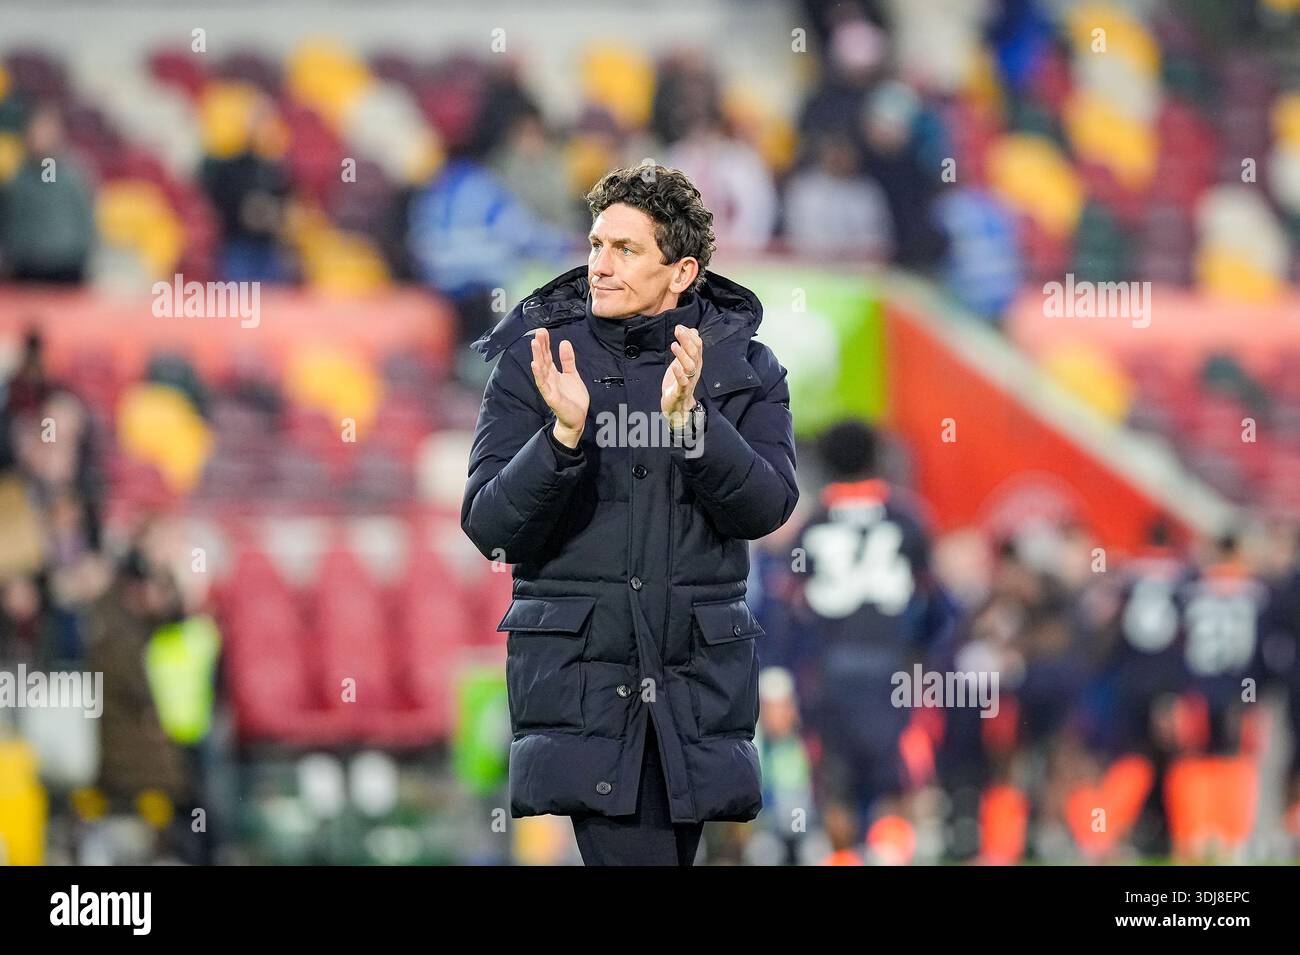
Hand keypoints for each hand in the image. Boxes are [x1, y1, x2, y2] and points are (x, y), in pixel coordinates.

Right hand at [530, 327, 588, 447]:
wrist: (577, 419)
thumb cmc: (572, 398)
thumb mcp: (572, 375)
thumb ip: (567, 360)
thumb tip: (564, 342)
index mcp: (553, 374)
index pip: (547, 356)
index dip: (545, 344)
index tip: (543, 331)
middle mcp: (549, 379)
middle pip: (543, 360)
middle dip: (540, 346)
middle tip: (538, 332)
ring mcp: (549, 388)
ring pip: (541, 370)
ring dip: (537, 357)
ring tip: (534, 343)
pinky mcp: (551, 398)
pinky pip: (543, 385)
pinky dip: (539, 375)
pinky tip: (535, 365)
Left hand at [662, 324, 702, 427]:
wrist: (677, 406)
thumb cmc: (680, 382)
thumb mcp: (683, 362)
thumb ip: (688, 347)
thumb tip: (692, 330)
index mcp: (696, 362)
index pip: (697, 346)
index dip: (690, 335)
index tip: (680, 327)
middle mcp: (695, 370)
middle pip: (694, 353)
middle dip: (687, 340)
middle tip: (678, 330)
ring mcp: (689, 381)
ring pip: (690, 366)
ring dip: (683, 355)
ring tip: (674, 345)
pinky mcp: (681, 391)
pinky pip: (683, 382)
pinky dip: (679, 374)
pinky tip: (674, 367)